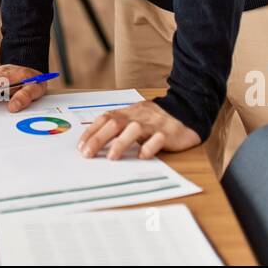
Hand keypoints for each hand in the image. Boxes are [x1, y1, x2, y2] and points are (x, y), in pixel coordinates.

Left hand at [77, 100, 200, 159]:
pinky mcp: (168, 133)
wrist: (186, 110)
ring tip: (112, 157)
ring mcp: (153, 124)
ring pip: (135, 129)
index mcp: (128, 112)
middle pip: (115, 123)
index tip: (81, 146)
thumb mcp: (135, 117)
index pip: (105, 119)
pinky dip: (149, 147)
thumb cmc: (155, 119)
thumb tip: (94, 142)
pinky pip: (157, 139)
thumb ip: (118, 126)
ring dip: (121, 143)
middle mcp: (138, 116)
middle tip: (88, 154)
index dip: (91, 132)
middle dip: (99, 138)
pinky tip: (142, 156)